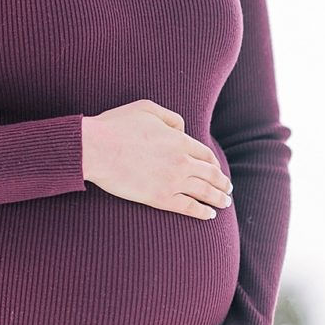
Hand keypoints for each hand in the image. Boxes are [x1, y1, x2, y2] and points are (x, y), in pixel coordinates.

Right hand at [81, 100, 232, 218]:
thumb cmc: (117, 126)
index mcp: (180, 140)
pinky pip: (187, 207)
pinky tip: (209, 215)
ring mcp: (172, 181)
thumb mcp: (148, 109)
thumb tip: (183, 129)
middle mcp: (181, 161)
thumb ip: (171, 118)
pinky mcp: (158, 198)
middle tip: (228, 190)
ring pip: (203, 192)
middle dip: (222, 183)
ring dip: (217, 199)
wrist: (96, 148)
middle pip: (210, 175)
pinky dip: (201, 212)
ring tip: (224, 204)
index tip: (219, 171)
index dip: (215, 164)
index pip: (206, 155)